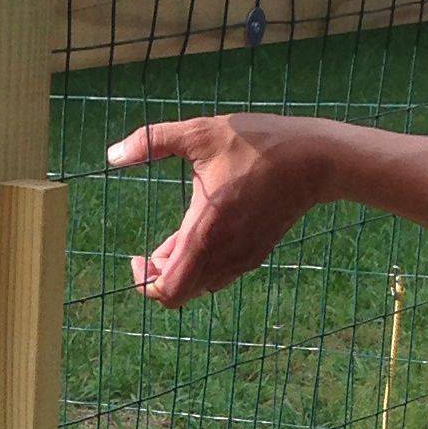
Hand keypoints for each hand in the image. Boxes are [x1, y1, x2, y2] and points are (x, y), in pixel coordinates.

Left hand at [104, 113, 327, 307]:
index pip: (168, 289)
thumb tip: (111, 155)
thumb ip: (152, 141)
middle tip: (152, 252)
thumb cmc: (259, 143)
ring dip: (182, 270)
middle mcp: (224, 254)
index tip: (136, 257)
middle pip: (180, 295)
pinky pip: (220, 275)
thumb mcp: (201, 133)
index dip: (144, 283)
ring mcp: (243, 258)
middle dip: (159, 278)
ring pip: (200, 286)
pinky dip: (203, 265)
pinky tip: (202, 233)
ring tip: (177, 238)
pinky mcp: (256, 254)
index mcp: (205, 232)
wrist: (316, 159)